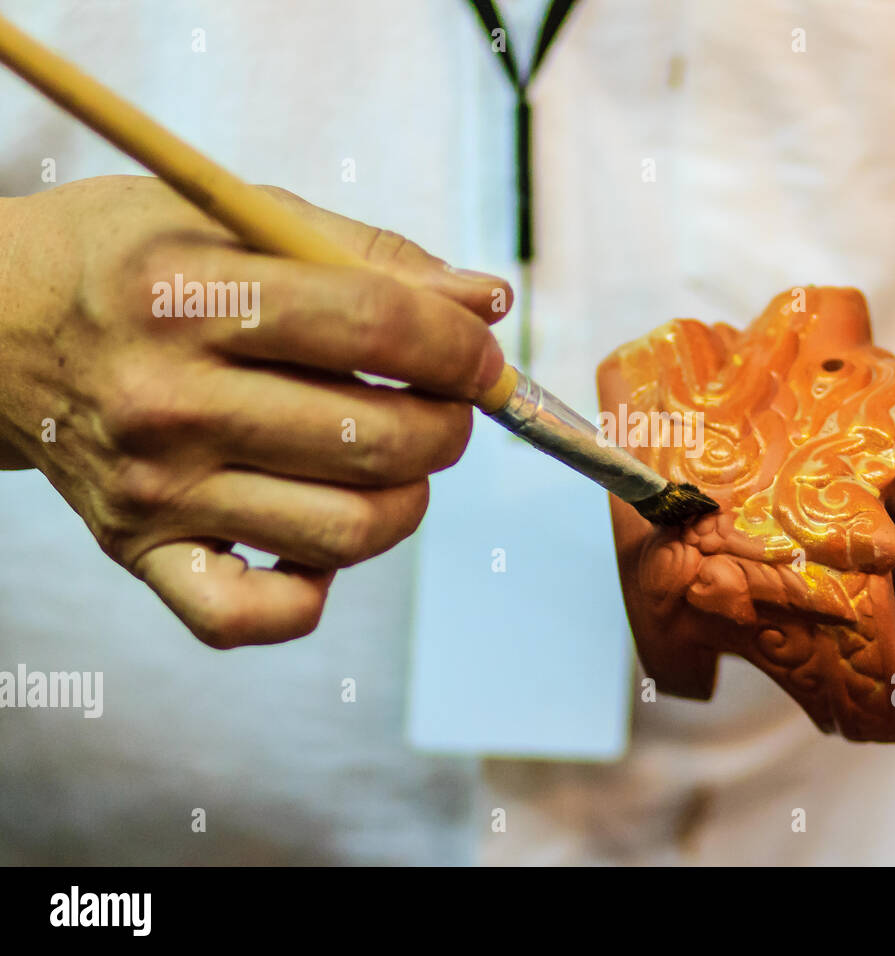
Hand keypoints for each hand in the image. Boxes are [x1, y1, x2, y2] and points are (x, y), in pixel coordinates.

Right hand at [0, 175, 509, 647]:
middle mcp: (167, 401)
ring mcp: (154, 490)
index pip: (377, 327)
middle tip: (445, 405)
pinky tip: (318, 534)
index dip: (462, 347)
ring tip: (394, 461)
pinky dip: (313, 591)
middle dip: (449, 423)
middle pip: (379, 438)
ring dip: (408, 501)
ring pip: (347, 531)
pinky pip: (252, 617)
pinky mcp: (140, 552)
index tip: (483, 357)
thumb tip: (488, 301)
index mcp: (191, 295)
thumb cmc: (131, 263)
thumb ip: (371, 255)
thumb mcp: (239, 217)